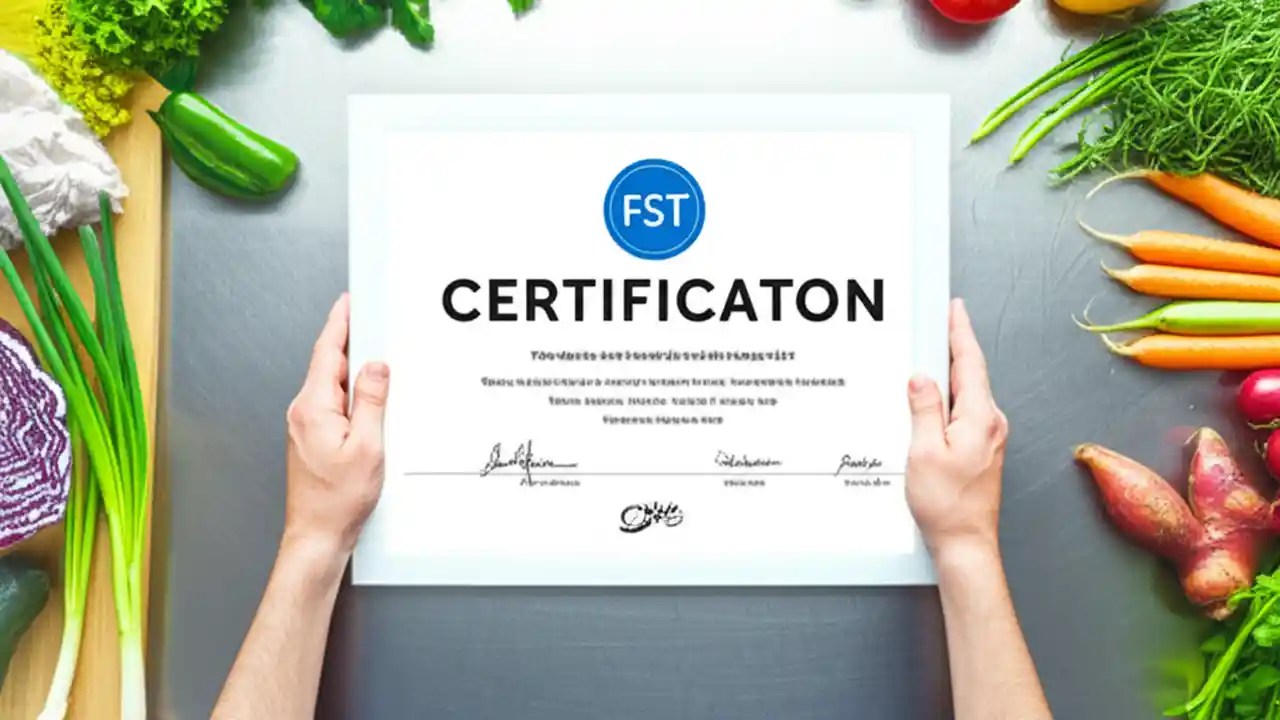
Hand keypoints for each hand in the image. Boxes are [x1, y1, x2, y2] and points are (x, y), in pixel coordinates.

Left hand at [284, 294, 389, 555]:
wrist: (317, 536)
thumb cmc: (337, 501)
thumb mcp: (368, 447)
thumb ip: (372, 401)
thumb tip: (376, 367)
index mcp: (313, 407)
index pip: (326, 351)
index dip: (339, 323)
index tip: (348, 303)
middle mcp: (303, 413)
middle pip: (328, 365)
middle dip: (350, 342)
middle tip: (371, 324)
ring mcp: (305, 426)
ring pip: (331, 386)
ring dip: (353, 371)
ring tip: (378, 363)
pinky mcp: (312, 439)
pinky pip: (334, 405)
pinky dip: (351, 395)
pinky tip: (369, 402)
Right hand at [905, 299, 1008, 559]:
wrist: (966, 544)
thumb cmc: (947, 506)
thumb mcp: (924, 452)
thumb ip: (924, 410)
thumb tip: (921, 379)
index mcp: (980, 418)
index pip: (970, 362)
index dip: (960, 332)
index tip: (955, 310)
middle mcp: (992, 424)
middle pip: (972, 373)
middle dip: (955, 346)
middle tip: (940, 323)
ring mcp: (990, 437)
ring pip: (970, 393)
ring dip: (952, 372)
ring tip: (932, 356)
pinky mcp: (983, 450)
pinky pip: (967, 411)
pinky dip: (952, 397)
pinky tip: (936, 400)